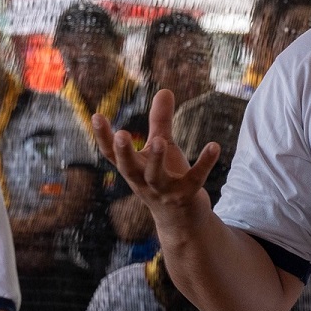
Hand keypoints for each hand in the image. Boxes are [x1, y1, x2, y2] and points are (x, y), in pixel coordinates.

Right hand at [89, 90, 221, 238]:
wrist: (181, 220)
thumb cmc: (165, 179)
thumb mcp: (161, 148)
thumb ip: (160, 121)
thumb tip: (164, 90)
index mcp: (133, 169)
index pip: (112, 154)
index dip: (103, 136)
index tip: (96, 116)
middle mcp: (143, 182)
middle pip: (128, 168)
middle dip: (124, 152)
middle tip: (121, 134)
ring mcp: (164, 191)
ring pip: (156, 177)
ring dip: (157, 159)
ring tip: (161, 140)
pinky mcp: (186, 196)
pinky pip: (195, 179)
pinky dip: (204, 164)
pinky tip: (214, 146)